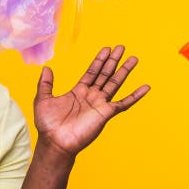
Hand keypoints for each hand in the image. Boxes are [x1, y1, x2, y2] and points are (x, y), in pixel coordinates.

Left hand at [33, 45, 149, 157]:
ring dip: (124, 71)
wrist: (55, 141)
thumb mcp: (43, 99)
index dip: (99, 60)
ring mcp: (99, 104)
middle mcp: (91, 96)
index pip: (91, 72)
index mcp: (78, 92)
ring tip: (133, 59)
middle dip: (113, 61)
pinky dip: (135, 95)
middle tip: (121, 47)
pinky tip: (145, 87)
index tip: (106, 49)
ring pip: (114, 83)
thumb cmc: (48, 124)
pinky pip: (124, 103)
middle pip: (105, 74)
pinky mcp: (106, 113)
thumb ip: (46, 84)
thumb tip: (46, 68)